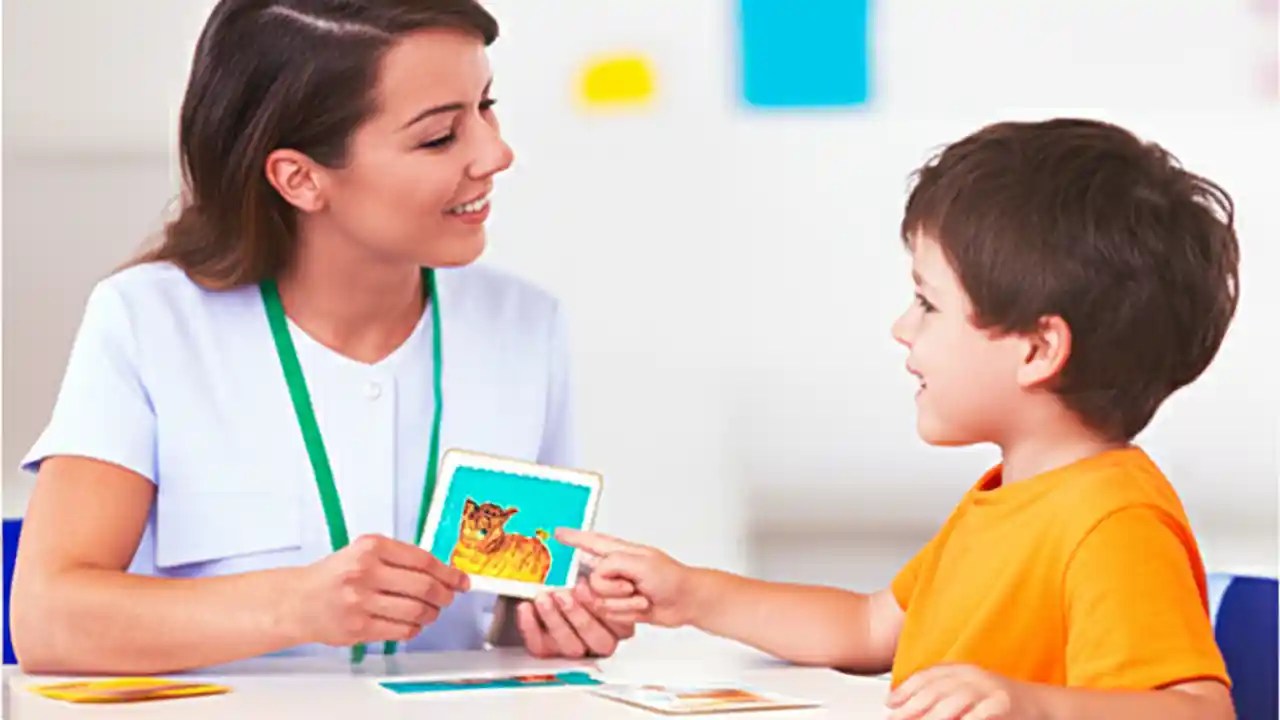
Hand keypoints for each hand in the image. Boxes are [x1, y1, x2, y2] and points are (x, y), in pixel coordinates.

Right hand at [287, 534, 469, 646]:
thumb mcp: (364, 552)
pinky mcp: (358, 627)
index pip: (423, 560)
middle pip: (424, 586)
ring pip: (416, 611)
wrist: (298, 600)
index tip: (460, 580)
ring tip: (430, 612)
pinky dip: (414, 629)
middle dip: (444, 595)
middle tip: (447, 598)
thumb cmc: (334, 576)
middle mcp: (365, 572)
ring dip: (431, 614)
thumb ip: (399, 558)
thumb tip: (442, 572)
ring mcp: (361, 601)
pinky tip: (412, 624)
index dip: (449, 572)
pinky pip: (401, 630)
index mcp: (371, 548)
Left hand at [515, 578, 635, 657]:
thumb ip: (593, 570)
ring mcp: (575, 649)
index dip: (602, 605)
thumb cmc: (570, 575)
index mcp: (619, 621)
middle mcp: (601, 640)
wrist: (538, 580)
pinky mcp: (549, 652)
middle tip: (563, 595)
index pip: (620, 623)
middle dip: (579, 616)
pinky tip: (525, 608)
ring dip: (555, 620)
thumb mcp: (586, 568)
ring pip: (571, 647)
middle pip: (599, 640)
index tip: (585, 583)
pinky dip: (531, 628)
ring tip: (543, 599)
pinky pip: (541, 647)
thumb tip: (592, 561)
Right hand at [554, 528, 697, 627]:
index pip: (590, 541)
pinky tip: (640, 608)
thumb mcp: (641, 564)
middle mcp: (615, 570)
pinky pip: (608, 614)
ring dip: (622, 603)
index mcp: (618, 553)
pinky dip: (625, 614)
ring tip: (640, 597)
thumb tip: (595, 574)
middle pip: (589, 581)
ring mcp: (617, 589)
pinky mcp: (620, 606)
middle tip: (630, 586)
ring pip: (597, 601)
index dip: (572, 537)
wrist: (687, 602)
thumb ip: (612, 564)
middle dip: (609, 589)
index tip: (557, 533)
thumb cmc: (672, 578)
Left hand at [887, 664, 1033, 719]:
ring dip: (931, 716)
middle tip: (895, 718)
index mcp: (964, 671)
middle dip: (912, 707)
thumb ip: (944, 694)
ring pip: (953, 704)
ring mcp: (990, 691)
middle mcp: (975, 677)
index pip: (929, 676)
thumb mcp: (970, 690)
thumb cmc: (1000, 702)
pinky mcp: (1003, 706)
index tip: (890, 704)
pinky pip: (977, 715)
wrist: (1042, 706)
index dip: (906, 690)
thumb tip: (907, 705)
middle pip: (936, 690)